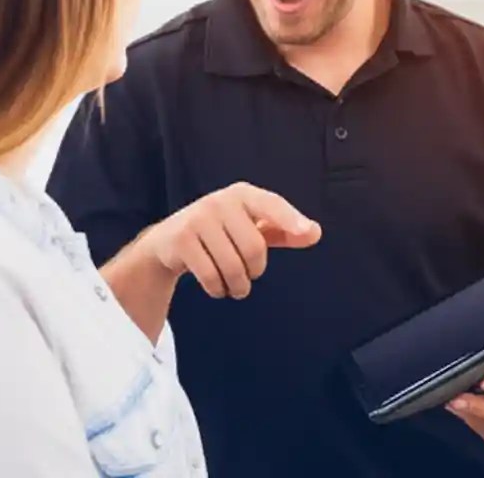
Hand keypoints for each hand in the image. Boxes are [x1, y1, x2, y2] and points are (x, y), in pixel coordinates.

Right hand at [143, 182, 320, 298]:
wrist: (169, 241)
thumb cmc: (222, 233)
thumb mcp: (253, 228)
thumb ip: (285, 231)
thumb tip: (315, 233)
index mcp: (243, 195)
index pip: (271, 205)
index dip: (290, 219)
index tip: (307, 232)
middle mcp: (220, 201)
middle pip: (253, 247)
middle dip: (255, 270)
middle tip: (249, 275)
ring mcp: (198, 218)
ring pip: (232, 266)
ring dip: (237, 286)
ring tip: (235, 286)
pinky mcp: (181, 239)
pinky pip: (210, 276)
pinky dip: (218, 289)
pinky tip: (217, 286)